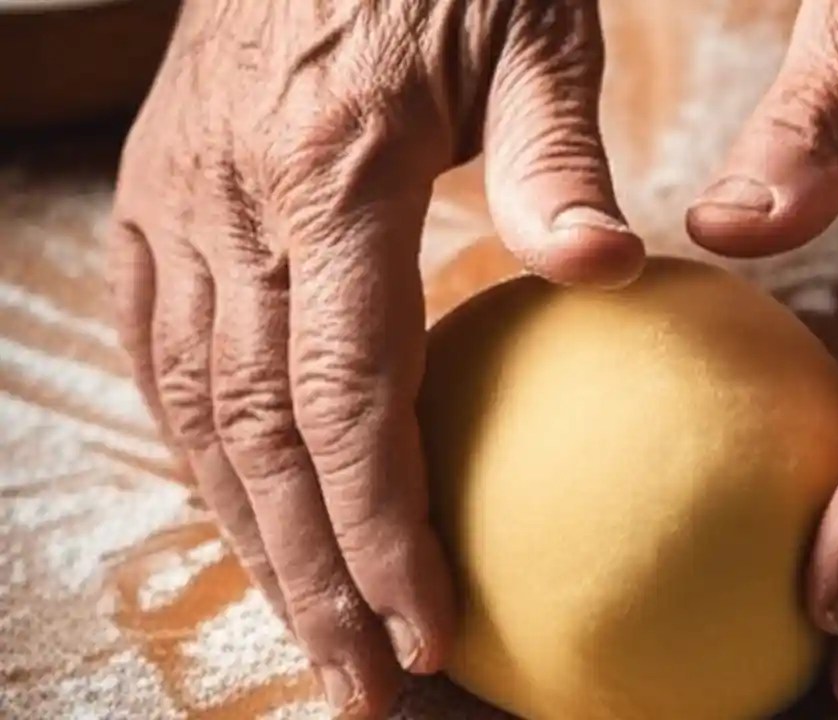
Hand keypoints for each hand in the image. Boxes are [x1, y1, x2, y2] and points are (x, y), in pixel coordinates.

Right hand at [106, 1, 641, 714]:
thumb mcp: (527, 30)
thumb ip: (554, 156)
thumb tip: (604, 272)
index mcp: (328, 175)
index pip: (343, 396)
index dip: (378, 531)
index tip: (425, 630)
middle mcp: (227, 206)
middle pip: (257, 437)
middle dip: (307, 577)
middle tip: (361, 686)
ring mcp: (174, 205)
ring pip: (197, 414)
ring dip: (251, 536)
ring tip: (308, 629)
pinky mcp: (157, 201)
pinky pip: (165, 355)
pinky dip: (205, 453)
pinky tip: (248, 511)